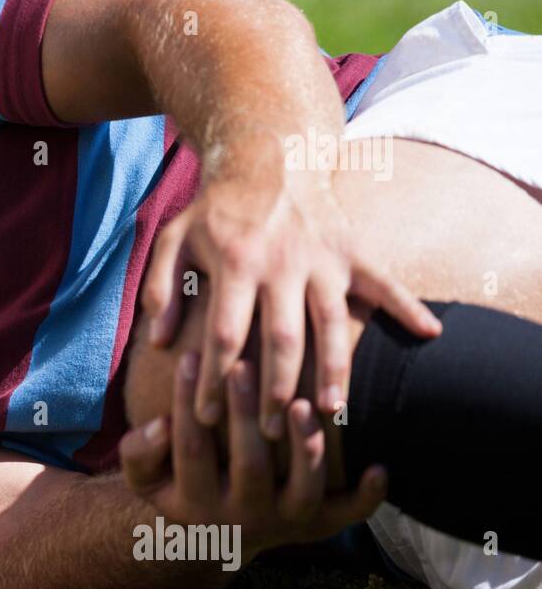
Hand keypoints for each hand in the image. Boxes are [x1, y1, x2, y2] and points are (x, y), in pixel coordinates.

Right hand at [119, 352, 387, 555]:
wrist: (218, 538)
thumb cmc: (180, 485)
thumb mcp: (145, 477)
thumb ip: (140, 452)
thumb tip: (160, 424)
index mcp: (196, 507)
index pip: (192, 450)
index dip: (189, 404)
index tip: (191, 357)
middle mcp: (244, 520)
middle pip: (250, 466)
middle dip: (247, 414)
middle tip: (245, 364)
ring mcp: (287, 524)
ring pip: (302, 489)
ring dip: (305, 445)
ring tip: (301, 402)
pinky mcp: (320, 527)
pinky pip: (348, 515)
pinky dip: (367, 495)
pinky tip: (378, 465)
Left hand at [142, 159, 441, 436]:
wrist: (269, 157)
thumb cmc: (216, 209)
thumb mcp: (173, 240)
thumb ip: (159, 288)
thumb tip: (160, 342)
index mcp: (237, 264)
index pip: (226, 334)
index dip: (216, 379)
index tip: (206, 418)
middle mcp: (283, 264)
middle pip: (283, 337)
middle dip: (276, 388)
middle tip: (270, 432)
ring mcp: (323, 258)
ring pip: (332, 322)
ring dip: (334, 369)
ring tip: (332, 413)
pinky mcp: (353, 251)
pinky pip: (384, 282)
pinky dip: (408, 307)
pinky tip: (429, 336)